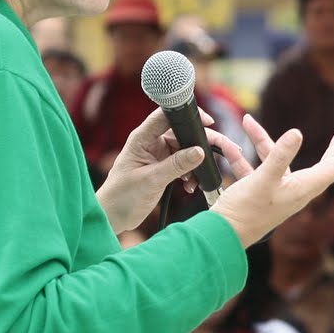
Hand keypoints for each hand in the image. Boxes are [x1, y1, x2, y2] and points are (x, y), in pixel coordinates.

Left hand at [97, 107, 239, 233]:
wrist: (112, 217)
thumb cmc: (122, 196)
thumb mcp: (151, 180)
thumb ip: (176, 165)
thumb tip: (200, 151)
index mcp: (142, 139)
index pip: (166, 116)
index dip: (188, 115)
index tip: (209, 122)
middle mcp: (150, 143)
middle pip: (181, 133)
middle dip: (200, 143)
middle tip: (220, 150)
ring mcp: (156, 155)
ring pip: (184, 150)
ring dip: (195, 162)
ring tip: (199, 177)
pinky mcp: (161, 168)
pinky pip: (182, 164)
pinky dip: (190, 173)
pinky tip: (190, 186)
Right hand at [211, 115, 333, 247]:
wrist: (222, 237)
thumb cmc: (246, 212)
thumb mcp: (263, 181)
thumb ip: (279, 156)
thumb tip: (297, 132)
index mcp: (303, 188)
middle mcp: (295, 190)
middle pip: (320, 165)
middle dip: (332, 148)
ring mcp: (277, 191)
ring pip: (277, 159)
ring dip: (262, 140)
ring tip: (249, 122)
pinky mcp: (259, 193)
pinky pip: (254, 167)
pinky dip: (242, 155)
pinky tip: (227, 145)